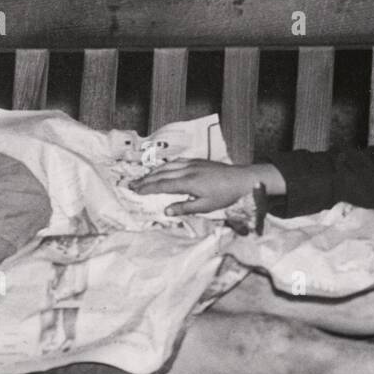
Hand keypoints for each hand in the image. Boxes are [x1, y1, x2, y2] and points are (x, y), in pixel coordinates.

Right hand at [130, 160, 281, 215]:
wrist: (242, 179)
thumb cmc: (225, 196)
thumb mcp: (205, 206)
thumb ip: (184, 208)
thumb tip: (166, 211)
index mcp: (188, 182)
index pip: (162, 185)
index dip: (147, 188)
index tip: (135, 191)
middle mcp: (187, 170)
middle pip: (161, 174)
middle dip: (145, 179)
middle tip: (131, 184)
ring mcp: (192, 164)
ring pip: (167, 166)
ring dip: (153, 172)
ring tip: (142, 178)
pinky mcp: (197, 161)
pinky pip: (176, 162)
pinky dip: (165, 166)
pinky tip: (161, 169)